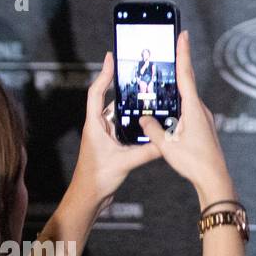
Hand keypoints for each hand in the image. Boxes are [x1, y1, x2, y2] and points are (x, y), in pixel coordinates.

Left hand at [73, 50, 162, 203]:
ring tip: (148, 93)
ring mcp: (105, 134)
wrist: (88, 197)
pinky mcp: (112, 143)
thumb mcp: (125, 162)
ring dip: (131, 104)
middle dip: (123, 85)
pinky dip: (135, 120)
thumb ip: (148, 151)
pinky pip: (124, 126)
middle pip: (110, 99)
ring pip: (119, 113)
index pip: (97, 93)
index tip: (111, 58)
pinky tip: (148, 120)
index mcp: (95, 125)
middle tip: (139, 72)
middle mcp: (98, 126)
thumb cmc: (97, 179)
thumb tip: (167, 142)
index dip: (104, 74)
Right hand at [138, 30, 232, 200]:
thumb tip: (143, 118)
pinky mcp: (203, 125)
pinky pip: (188, 107)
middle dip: (178, 63)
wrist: (214, 178)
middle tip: (171, 44)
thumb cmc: (194, 163)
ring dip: (178, 83)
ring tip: (165, 70)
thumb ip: (153, 130)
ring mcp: (203, 117)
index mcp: (193, 109)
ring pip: (187, 96)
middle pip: (186, 81)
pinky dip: (179, 100)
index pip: (185, 75)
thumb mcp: (167, 146)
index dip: (183, 53)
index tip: (182, 35)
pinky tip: (170, 103)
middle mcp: (201, 109)